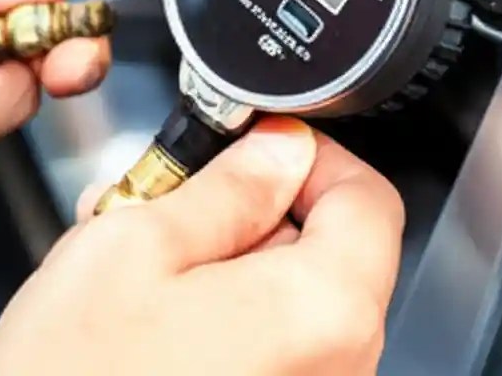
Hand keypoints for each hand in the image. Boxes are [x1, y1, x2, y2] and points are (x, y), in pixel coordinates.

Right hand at [0, 117, 404, 375]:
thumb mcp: (132, 249)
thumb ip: (224, 188)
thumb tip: (276, 151)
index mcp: (323, 309)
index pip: (369, 198)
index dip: (308, 156)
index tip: (254, 148)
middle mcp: (340, 368)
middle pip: (327, 253)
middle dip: (247, 216)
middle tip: (164, 207)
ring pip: (290, 305)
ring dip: (223, 271)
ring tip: (138, 271)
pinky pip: (272, 354)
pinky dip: (223, 325)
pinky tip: (150, 322)